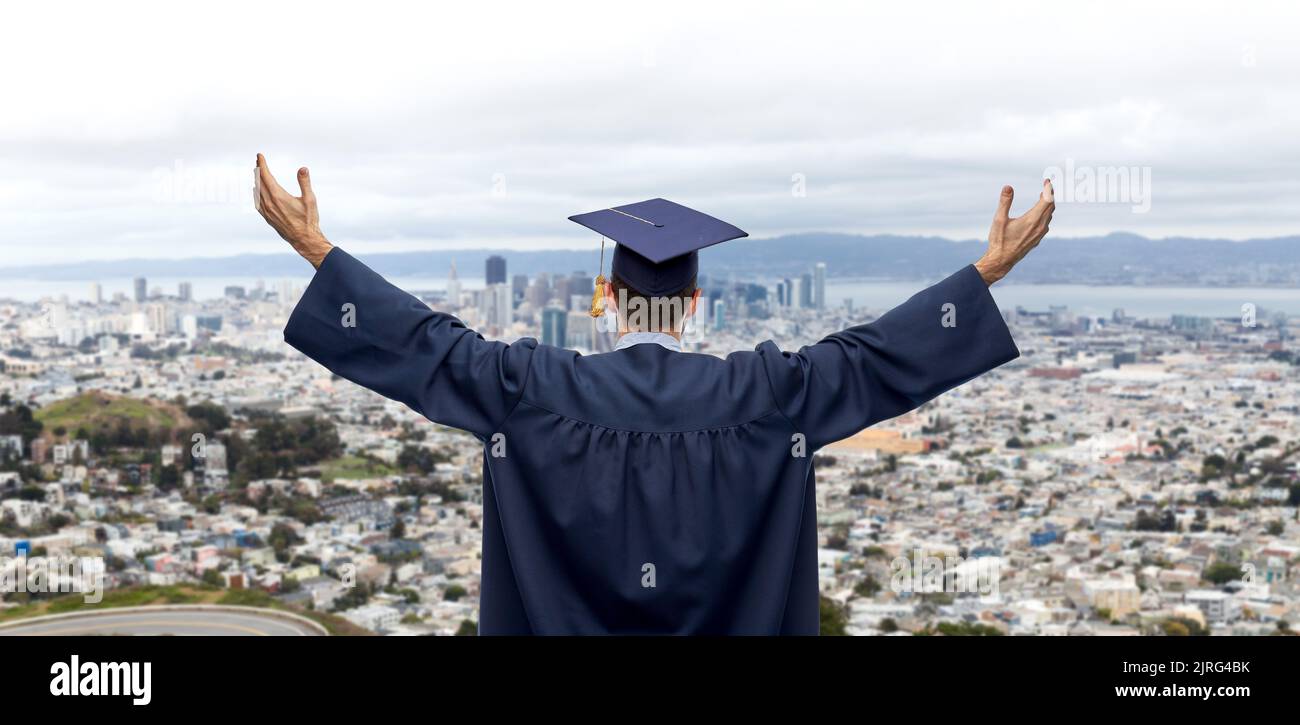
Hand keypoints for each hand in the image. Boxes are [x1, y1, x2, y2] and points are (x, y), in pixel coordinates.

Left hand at [254, 153, 332, 268]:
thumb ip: (304, 182)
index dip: (262, 164)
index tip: (259, 155)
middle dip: (258, 170)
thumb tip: (302, 168)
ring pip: (257, 191)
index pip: (265, 175)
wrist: (304, 239)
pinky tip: (258, 192)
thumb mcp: (310, 199)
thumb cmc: (309, 220)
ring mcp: (266, 211)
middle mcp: (269, 203)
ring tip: (258, 174)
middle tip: (258, 161)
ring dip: (257, 181)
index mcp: (278, 196)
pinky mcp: (267, 217)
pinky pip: (257, 202)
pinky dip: (256, 193)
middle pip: (259, 182)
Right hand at [975, 179, 1054, 284]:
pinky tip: (1039, 214)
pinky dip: (1046, 213)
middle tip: (1046, 186)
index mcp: (1032, 220)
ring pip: (1049, 215)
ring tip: (1043, 197)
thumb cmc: (999, 240)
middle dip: (1049, 194)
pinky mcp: (1037, 239)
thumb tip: (1008, 187)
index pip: (1047, 200)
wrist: (1002, 260)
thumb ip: (1005, 202)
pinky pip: (1046, 223)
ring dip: (1048, 204)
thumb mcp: (999, 219)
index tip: (1047, 180)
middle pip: (1051, 206)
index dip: (1048, 189)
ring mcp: (1040, 233)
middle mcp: (1040, 226)